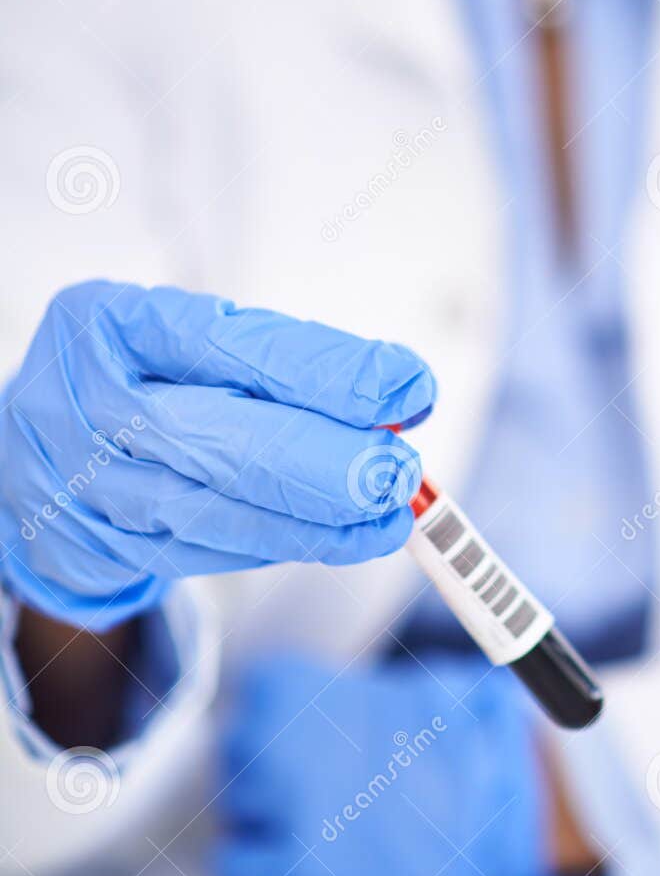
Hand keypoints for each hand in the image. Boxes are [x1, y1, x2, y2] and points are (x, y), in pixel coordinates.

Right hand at [0, 281, 433, 630]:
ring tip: (387, 517)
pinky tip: (341, 538)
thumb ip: (287, 359)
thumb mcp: (193, 337)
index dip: (323, 372)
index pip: (226, 346)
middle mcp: (87, 403)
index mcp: (111, 323)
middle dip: (320, 461)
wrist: (38, 447)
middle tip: (398, 471)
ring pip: (211, 510)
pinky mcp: (101, 547)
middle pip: (213, 439)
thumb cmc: (140, 374)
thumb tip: (400, 393)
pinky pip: (204, 551)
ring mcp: (86, 484)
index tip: (405, 389)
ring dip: (312, 522)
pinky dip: (279, 545)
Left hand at [215, 653, 549, 875]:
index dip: (277, 713)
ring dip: (262, 811)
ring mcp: (288, 807)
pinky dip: (254, 861)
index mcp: (304, 691)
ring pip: (235, 806)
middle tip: (305, 776)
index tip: (301, 726)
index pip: (254, 694)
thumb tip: (329, 705)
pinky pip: (236, 864)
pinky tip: (294, 855)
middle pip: (234, 751)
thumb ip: (356, 694)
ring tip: (310, 815)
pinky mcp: (300, 868)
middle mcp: (281, 744)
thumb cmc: (471, 742)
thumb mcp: (418, 690)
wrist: (509, 809)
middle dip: (264, 763)